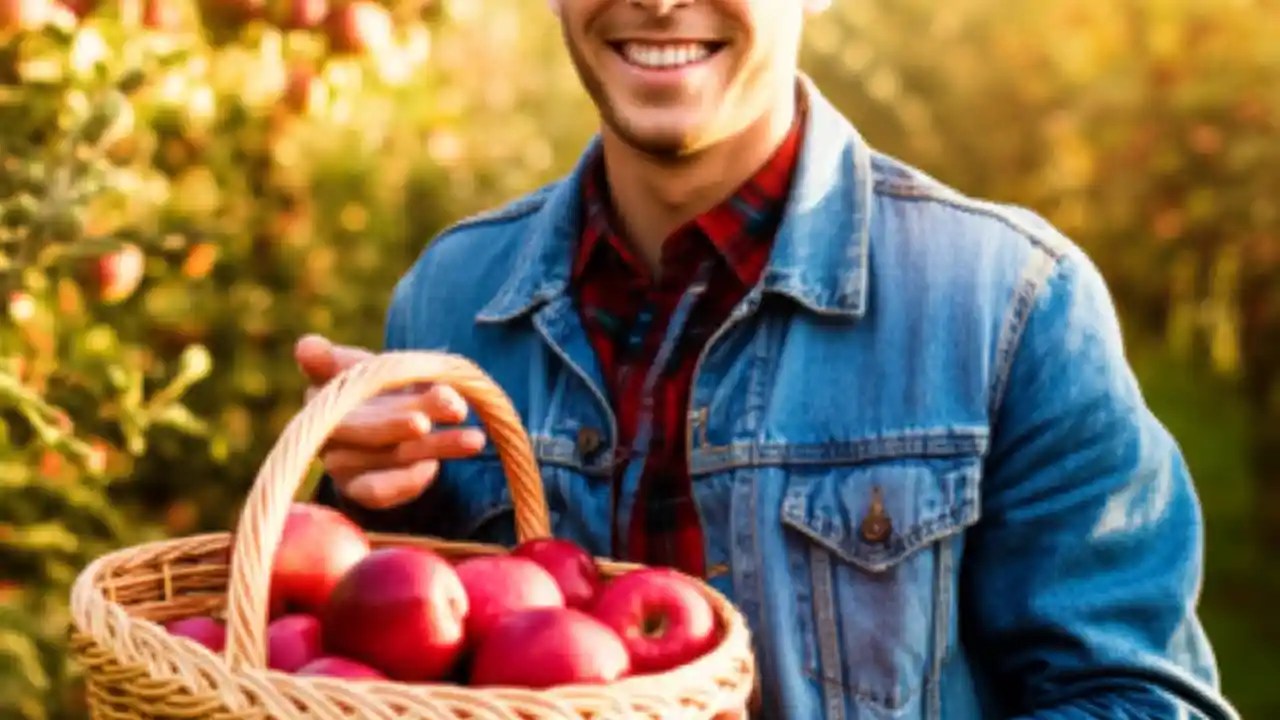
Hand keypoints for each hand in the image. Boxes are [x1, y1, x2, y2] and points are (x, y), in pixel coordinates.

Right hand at [294, 334, 485, 509]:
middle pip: (373, 427)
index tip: (402, 395)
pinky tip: (437, 465)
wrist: (388, 419)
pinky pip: (380, 492)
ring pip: (390, 456)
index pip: (336, 394)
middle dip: (420, 412)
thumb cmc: (378, 386)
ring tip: (475, 439)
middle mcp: (325, 432)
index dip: (362, 392)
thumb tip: (306, 347)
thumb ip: (341, 359)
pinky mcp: (358, 490)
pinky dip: (413, 480)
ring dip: (437, 446)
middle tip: (457, 405)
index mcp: (322, 394)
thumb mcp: (365, 365)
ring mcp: (339, 465)